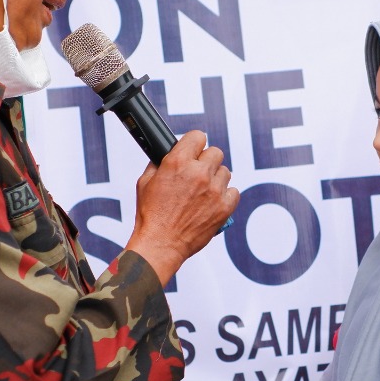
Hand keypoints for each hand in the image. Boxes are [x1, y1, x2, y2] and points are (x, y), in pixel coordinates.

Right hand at [125, 130, 237, 285]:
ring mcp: (214, 190)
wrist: (161, 244)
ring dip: (216, 179)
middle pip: (215, 152)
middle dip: (206, 161)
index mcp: (178, 163)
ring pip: (225, 172)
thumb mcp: (145, 182)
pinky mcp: (224, 207)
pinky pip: (234, 192)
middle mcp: (199, 173)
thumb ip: (159, 164)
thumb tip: (166, 155)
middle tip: (198, 174)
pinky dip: (226, 196)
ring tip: (204, 192)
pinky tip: (213, 202)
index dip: (194, 144)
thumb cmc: (151, 216)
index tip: (194, 150)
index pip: (198, 137)